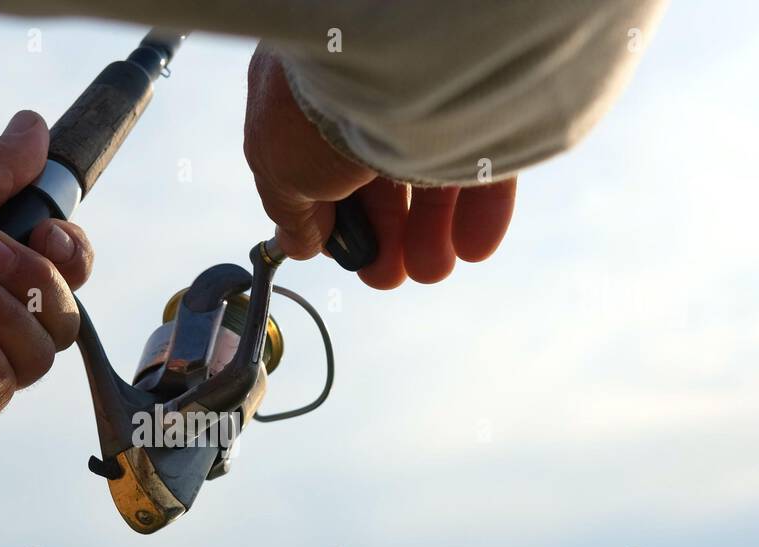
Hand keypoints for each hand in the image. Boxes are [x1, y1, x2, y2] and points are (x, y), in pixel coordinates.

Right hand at [243, 51, 515, 288]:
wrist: (383, 59)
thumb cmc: (311, 107)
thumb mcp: (277, 169)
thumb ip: (291, 211)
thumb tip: (300, 243)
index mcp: (307, 98)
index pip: (325, 167)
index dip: (339, 219)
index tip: (350, 255)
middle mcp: (366, 90)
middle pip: (380, 175)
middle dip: (386, 237)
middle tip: (389, 276)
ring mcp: (424, 94)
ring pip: (430, 171)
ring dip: (430, 231)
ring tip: (432, 270)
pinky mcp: (480, 101)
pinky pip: (480, 159)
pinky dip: (478, 207)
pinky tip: (472, 245)